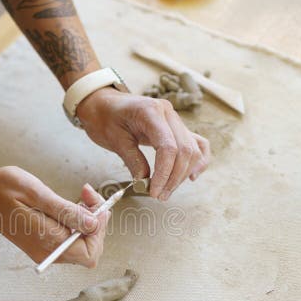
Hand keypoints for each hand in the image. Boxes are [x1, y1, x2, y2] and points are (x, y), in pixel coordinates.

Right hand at [0, 166, 109, 266]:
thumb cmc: (5, 190)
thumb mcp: (37, 193)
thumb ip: (66, 211)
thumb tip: (93, 223)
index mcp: (48, 241)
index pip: (90, 251)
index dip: (99, 229)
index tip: (96, 205)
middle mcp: (48, 252)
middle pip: (89, 250)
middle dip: (96, 223)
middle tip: (88, 196)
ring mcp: (45, 250)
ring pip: (81, 245)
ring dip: (88, 221)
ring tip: (81, 196)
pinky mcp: (43, 244)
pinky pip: (69, 240)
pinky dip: (77, 223)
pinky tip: (70, 205)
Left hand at [75, 87, 210, 200]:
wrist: (103, 104)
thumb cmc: (105, 118)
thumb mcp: (114, 140)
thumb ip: (133, 160)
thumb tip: (145, 183)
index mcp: (151, 112)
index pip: (168, 147)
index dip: (164, 173)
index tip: (154, 191)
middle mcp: (168, 113)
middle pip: (184, 150)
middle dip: (174, 177)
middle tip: (159, 196)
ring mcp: (175, 119)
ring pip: (192, 150)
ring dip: (182, 174)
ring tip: (166, 191)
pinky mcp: (176, 127)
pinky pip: (196, 143)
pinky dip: (198, 160)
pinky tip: (191, 176)